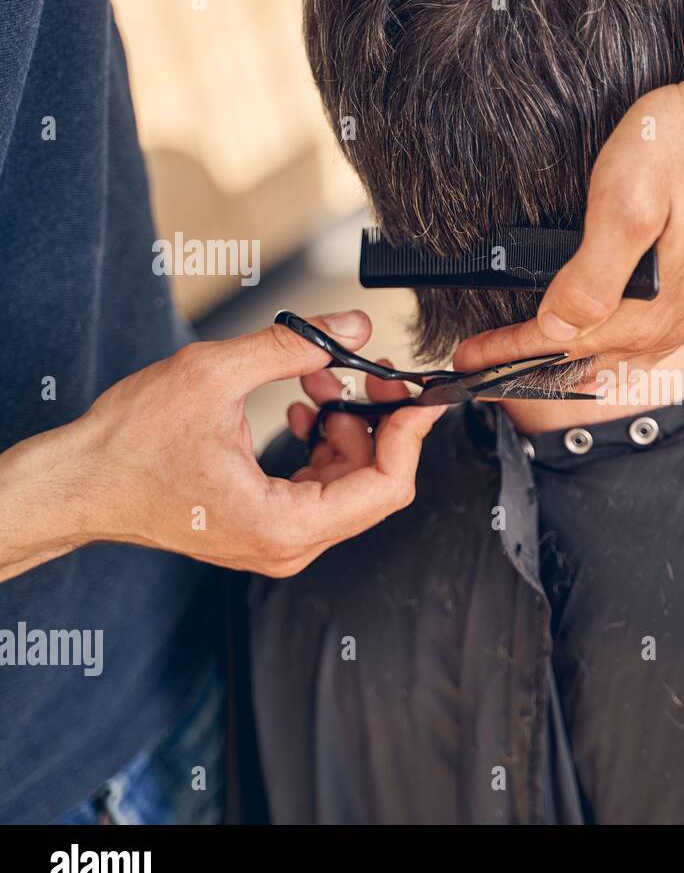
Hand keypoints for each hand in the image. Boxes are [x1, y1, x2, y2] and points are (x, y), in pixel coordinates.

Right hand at [0, 311, 441, 580]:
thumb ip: (292, 347)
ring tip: (317, 380)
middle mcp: (289, 545)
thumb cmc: (129, 445)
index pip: (386, 488)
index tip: (415, 392)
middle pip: (375, 485)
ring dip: (348, 426)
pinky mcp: (269, 525)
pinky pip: (322, 485)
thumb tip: (354, 326)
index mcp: (284, 525)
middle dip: (378, 421)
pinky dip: (324, 441)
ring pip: (350, 482)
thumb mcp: (212, 374)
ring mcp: (280, 539)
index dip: (410, 435)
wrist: (80, 482)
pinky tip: (303, 404)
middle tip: (370, 371)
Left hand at [453, 23, 683, 370]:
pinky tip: (620, 337)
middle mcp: (680, 316)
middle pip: (597, 360)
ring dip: (582, 361)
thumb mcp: (628, 201)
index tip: (467, 359)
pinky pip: (664, 333)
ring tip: (544, 365)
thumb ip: (592, 275)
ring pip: (633, 352)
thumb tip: (557, 327)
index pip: (563, 344)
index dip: (508, 354)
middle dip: (537, 367)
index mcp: (652, 306)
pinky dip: (626, 345)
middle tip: (489, 368)